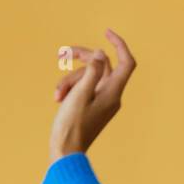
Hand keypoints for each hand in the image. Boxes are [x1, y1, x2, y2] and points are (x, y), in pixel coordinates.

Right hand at [48, 28, 135, 163]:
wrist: (66, 151)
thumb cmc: (72, 125)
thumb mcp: (80, 93)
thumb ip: (92, 71)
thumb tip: (101, 53)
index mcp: (113, 93)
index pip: (126, 63)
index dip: (119, 45)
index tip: (106, 32)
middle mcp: (111, 96)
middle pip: (101, 64)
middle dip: (81, 59)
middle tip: (62, 54)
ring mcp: (101, 101)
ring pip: (87, 75)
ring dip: (69, 79)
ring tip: (57, 94)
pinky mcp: (91, 105)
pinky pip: (83, 87)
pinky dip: (70, 88)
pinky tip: (58, 99)